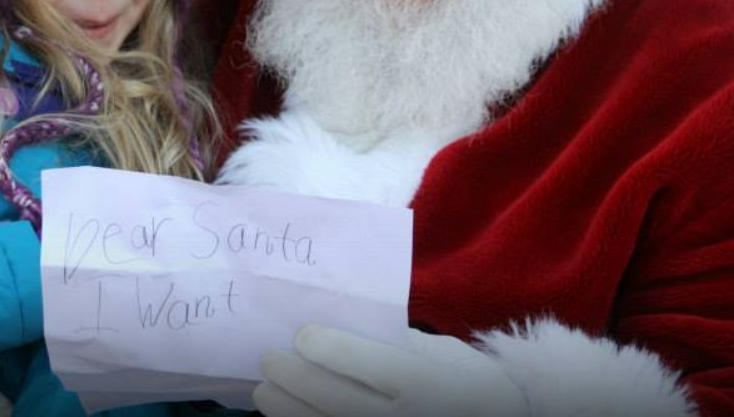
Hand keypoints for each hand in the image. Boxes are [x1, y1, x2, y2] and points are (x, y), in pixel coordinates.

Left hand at [254, 324, 526, 416]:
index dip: (325, 347)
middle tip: (268, 359)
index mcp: (422, 381)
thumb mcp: (438, 352)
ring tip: (264, 392)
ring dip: (286, 411)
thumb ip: (394, 341)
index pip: (363, 363)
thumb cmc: (468, 381)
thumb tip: (340, 324)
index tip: (301, 333)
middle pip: (333, 400)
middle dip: (292, 377)